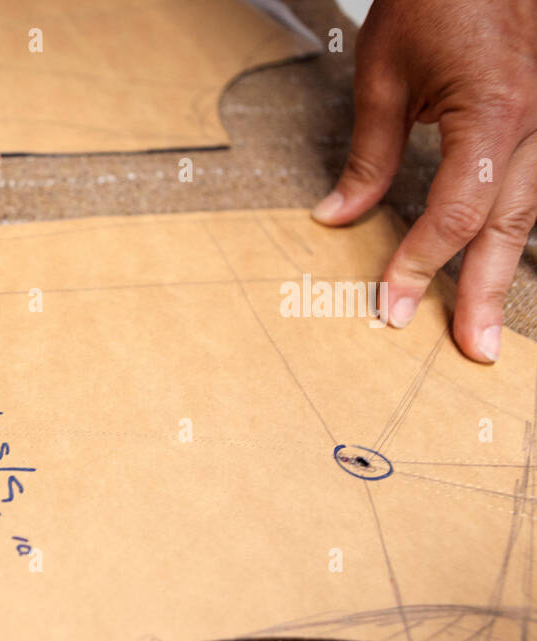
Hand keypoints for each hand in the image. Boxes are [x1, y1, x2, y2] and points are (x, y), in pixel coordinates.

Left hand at [311, 0, 536, 362]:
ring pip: (535, 209)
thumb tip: (337, 216)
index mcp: (494, 113)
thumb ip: (368, 155)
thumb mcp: (383, 75)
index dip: (422, 264)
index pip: (457, 213)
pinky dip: (518, 223)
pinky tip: (503, 257)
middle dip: (487, 292)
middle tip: (473, 350)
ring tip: (486, 321)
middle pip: (511, 225)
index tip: (393, 304)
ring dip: (508, 267)